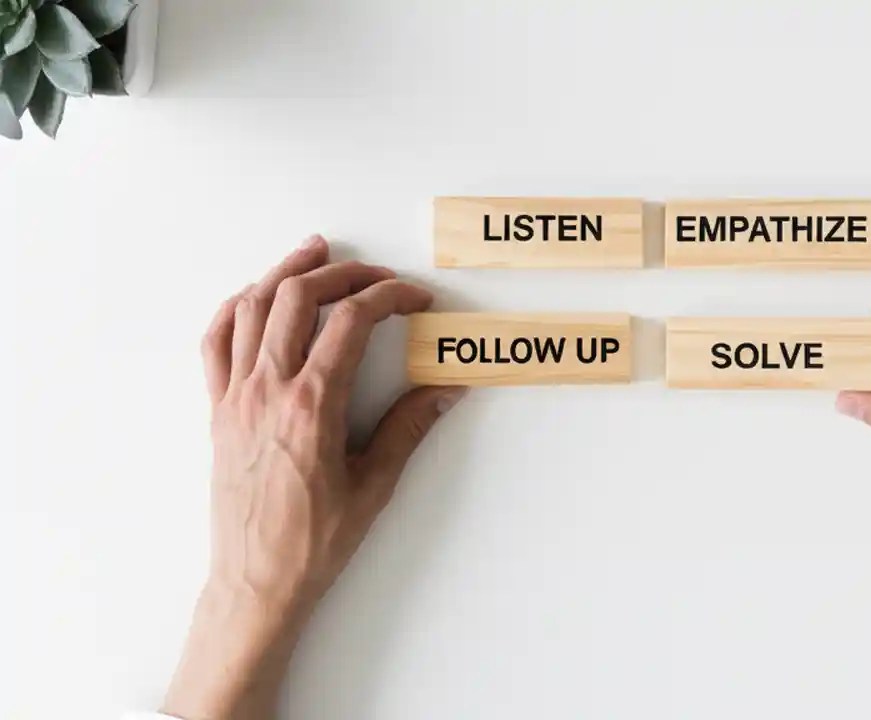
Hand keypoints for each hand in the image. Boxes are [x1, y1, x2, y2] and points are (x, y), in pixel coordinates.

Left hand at [163, 236, 466, 719]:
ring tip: (314, 254)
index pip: (351, 321)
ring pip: (251, 307)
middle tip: (376, 274)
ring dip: (285, 272)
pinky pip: (215, 342)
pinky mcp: (218, 411)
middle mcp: (268, 390)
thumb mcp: (375, 485)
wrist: (256, 581)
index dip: (389, 296)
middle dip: (343, 272)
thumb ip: (410, 428)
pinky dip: (234, 308)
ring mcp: (236, 396)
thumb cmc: (315, 542)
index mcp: (312, 405)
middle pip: (298, 297)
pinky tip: (253, 296)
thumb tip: (446, 389)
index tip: (416, 299)